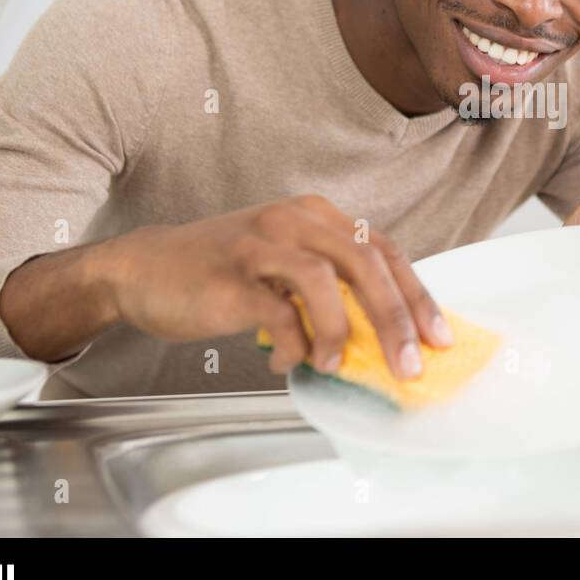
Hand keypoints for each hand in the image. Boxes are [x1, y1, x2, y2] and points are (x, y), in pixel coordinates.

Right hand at [96, 195, 452, 377]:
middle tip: (409, 364)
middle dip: (397, 319)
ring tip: (335, 364)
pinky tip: (289, 361)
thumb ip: (330, 287)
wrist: (141, 269)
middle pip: (367, 263)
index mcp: (315, 215)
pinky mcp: (231, 276)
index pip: (384, 250)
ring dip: (341, 331)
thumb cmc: (220, 273)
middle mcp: (294, 220)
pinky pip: (280, 312)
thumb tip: (383, 335)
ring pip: (326, 280)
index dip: (417, 295)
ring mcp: (261, 244)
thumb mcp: (283, 265)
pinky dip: (294, 344)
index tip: (439, 337)